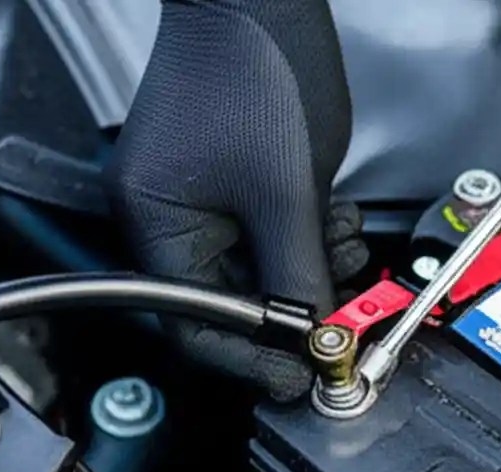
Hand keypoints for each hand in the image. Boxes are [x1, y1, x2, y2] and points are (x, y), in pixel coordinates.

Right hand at [107, 0, 354, 400]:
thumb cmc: (253, 67)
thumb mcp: (289, 191)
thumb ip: (299, 273)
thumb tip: (311, 335)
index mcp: (155, 224)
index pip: (192, 324)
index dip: (247, 358)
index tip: (296, 375)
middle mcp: (163, 215)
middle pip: (225, 300)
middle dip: (290, 309)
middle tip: (337, 318)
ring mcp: (190, 195)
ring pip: (251, 267)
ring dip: (304, 271)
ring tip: (344, 255)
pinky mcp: (221, 176)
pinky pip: (259, 231)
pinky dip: (299, 238)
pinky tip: (333, 224)